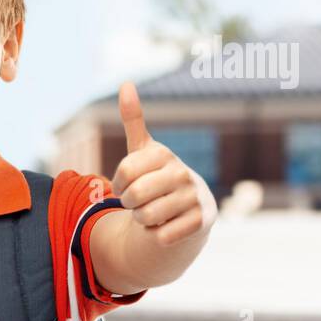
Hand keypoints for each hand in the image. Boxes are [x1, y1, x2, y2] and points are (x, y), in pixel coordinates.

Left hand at [109, 81, 216, 246]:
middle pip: (134, 196)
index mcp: (164, 154)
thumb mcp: (144, 150)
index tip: (125, 185)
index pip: (123, 172)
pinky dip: (157, 236)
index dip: (118, 184)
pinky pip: (161, 236)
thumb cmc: (157, 177)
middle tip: (139, 202)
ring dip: (142, 220)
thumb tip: (126, 83)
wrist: (187, 210)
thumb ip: (134, 120)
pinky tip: (168, 226)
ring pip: (146, 217)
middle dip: (129, 204)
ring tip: (153, 212)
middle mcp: (183, 173)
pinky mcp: (201, 222)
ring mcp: (194, 197)